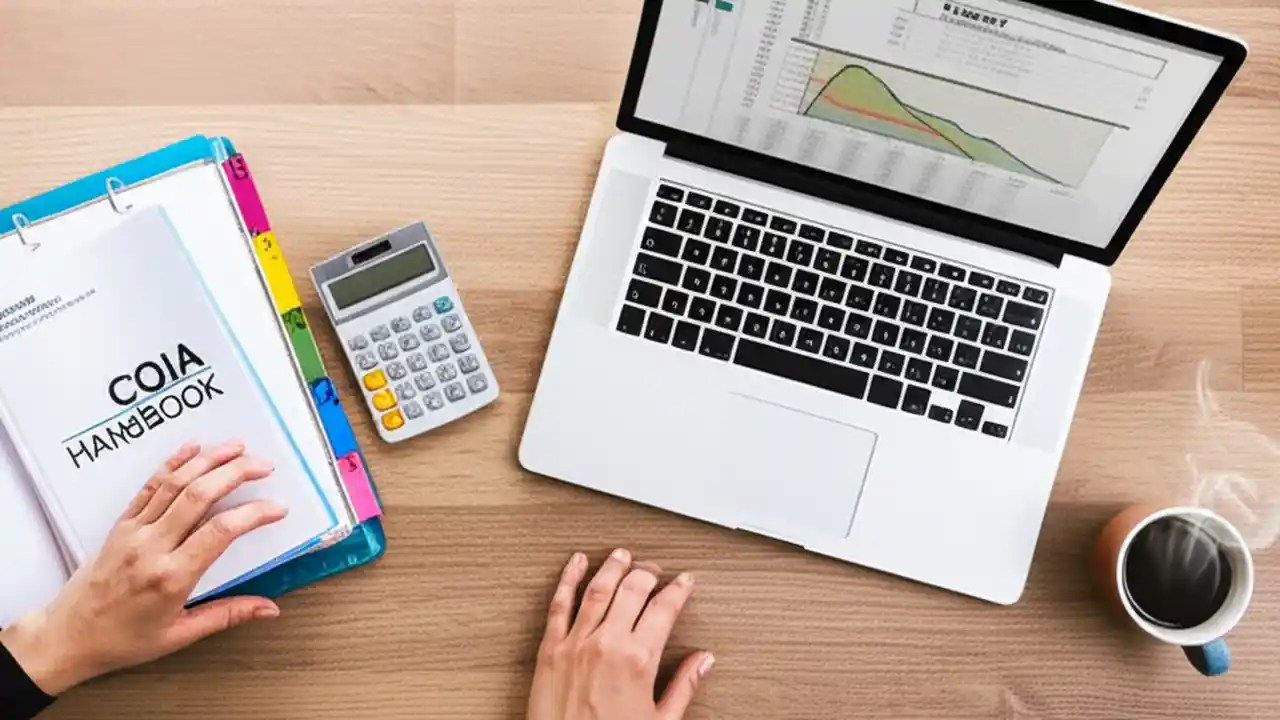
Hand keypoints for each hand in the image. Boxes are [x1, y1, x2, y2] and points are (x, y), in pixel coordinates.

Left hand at [0, 442, 286, 694]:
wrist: (66, 637)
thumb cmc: (120, 640)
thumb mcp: (180, 635)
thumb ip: (228, 615)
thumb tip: (269, 609)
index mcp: (171, 577)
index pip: (221, 531)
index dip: (254, 514)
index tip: (278, 508)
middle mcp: (151, 548)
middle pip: (200, 495)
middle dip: (236, 473)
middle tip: (263, 465)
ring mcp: (133, 532)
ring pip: (175, 484)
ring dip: (209, 460)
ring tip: (236, 448)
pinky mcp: (120, 525)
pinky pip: (149, 487)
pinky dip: (172, 464)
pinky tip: (192, 450)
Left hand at [527, 549, 713, 719]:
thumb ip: (684, 686)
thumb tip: (704, 661)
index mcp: (638, 660)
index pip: (664, 608)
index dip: (678, 590)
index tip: (684, 582)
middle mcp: (607, 644)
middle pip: (632, 589)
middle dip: (648, 572)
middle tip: (655, 569)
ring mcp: (576, 644)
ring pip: (598, 589)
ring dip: (613, 567)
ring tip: (622, 555)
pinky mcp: (551, 650)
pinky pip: (559, 605)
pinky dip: (568, 579)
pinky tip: (576, 563)